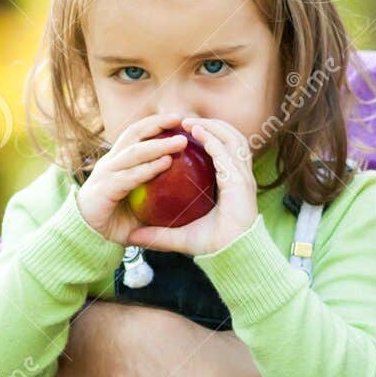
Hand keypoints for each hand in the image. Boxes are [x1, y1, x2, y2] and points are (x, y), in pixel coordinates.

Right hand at [75, 114, 187, 244]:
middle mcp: (111, 163)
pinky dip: (148, 169)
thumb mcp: (141, 206)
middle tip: (181, 118)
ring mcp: (106, 174)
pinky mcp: (104, 189)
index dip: (155, 124)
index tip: (179, 119)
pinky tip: (166, 163)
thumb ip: (159, 196)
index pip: (136, 134)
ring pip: (134, 152)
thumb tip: (190, 195)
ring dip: (159, 145)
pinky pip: (130, 176)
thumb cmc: (116, 222)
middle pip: (134, 134)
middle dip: (158, 124)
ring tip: (181, 141)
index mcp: (118, 162)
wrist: (85, 237)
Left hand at [126, 117, 259, 256]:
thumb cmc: (213, 246)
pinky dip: (211, 138)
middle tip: (185, 121)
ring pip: (232, 138)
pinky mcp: (239, 181)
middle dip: (212, 124)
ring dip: (211, 126)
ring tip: (188, 122)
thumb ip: (159, 233)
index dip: (211, 137)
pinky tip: (194, 131)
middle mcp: (241, 176)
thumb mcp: (181, 236)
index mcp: (233, 183)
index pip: (226, 151)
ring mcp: (243, 177)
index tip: (187, 131)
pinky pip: (225, 152)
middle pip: (232, 137)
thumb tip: (132, 236)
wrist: (234, 255)